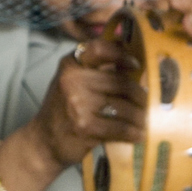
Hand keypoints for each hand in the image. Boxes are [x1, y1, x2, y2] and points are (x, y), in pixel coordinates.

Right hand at [23, 24, 144, 170]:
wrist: (44, 141)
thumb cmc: (65, 111)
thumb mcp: (75, 83)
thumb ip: (99, 72)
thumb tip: (137, 65)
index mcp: (71, 65)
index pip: (101, 49)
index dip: (123, 56)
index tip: (135, 66)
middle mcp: (73, 80)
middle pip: (123, 83)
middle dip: (141, 97)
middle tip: (148, 105)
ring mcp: (78, 103)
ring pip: (126, 107)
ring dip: (141, 117)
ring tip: (144, 122)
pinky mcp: (85, 126)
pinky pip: (122, 127)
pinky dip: (134, 133)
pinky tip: (138, 134)